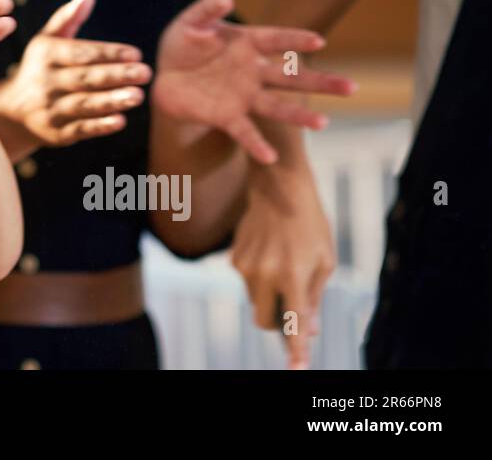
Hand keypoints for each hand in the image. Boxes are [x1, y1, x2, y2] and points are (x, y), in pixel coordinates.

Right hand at [0, 0, 152, 146]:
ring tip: (138, 96)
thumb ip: (68, 18)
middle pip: (85, 78)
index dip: (108, 53)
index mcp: (47, 55)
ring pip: (84, 104)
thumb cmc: (40, 67)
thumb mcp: (47, 40)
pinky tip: (120, 121)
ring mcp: (51, 108)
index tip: (135, 54)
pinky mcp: (56, 133)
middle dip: (116, 75)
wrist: (12, 110)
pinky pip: (79, 129)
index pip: (81, 53)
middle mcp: (47, 81)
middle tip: (145, 73)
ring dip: (111, 101)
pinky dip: (99, 126)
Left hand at [152, 0, 355, 163]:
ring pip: (275, 107)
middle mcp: (252, 72)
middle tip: (352, 87)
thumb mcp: (191, 22)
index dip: (295, 39)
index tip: (318, 39)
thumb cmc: (182, 45)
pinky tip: (269, 157)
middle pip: (291, 77)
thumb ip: (207, 9)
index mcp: (247, 44)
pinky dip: (256, 145)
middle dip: (321, 82)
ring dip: (298, 116)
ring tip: (324, 124)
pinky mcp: (226, 116)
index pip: (277, 39)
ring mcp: (242, 96)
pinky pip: (244, 132)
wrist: (163, 77)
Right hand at [231, 157, 334, 368]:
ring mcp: (245, 267)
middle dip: (278, 322)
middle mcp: (264, 273)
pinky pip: (248, 283)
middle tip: (293, 304)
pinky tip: (270, 253)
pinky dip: (260, 278)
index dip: (296, 350)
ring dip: (270, 296)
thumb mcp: (325, 261)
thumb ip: (314, 298)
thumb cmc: (310, 226)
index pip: (293, 323)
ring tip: (283, 264)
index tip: (297, 369)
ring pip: (255, 302)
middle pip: (265, 321)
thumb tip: (308, 331)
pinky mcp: (234, 259)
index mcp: (292, 275)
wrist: (279, 190)